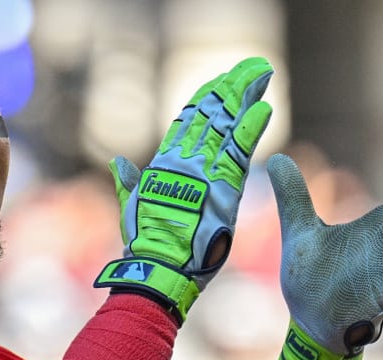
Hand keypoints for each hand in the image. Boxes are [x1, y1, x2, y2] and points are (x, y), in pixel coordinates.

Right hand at [93, 57, 274, 322]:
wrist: (159, 268)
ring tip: (262, 75)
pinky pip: (239, 152)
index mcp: (164, 164)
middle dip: (232, 88)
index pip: (188, 122)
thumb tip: (117, 163)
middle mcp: (185, 162)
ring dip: (246, 97)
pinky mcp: (222, 188)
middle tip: (252, 69)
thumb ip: (127, 182)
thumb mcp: (132, 208)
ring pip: (227, 125)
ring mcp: (204, 172)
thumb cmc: (145, 245)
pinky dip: (252, 129)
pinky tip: (265, 109)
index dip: (206, 98)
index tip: (221, 81)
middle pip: (212, 115)